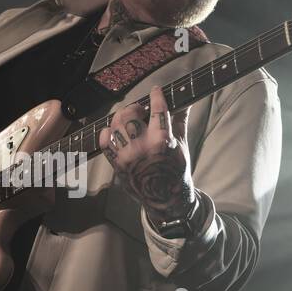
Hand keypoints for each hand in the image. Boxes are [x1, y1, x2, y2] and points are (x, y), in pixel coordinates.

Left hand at [98, 85, 195, 222]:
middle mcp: (142, 146)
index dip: (156, 96)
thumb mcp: (182, 145)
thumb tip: (187, 102)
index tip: (156, 91)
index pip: (158, 109)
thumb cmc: (176, 171)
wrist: (165, 199)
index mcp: (162, 140)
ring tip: (129, 121)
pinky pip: (104, 142)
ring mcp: (126, 156)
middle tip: (140, 110)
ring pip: (115, 125)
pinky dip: (107, 133)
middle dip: (135, 107)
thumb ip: (181, 121)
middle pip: (130, 114)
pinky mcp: (116, 164)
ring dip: (121, 118)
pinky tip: (116, 133)